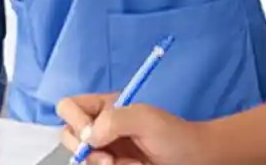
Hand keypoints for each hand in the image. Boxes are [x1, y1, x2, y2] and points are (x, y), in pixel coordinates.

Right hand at [56, 93, 207, 164]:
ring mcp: (106, 150)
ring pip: (83, 159)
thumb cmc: (176, 135)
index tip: (92, 133)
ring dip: (101, 164)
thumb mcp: (145, 118)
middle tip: (107, 158)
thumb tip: (90, 136)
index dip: (74, 120)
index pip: (68, 107)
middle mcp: (100, 128)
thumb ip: (114, 120)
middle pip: (68, 136)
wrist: (197, 161)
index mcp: (104, 108)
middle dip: (84, 150)